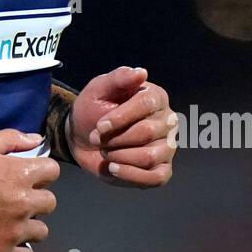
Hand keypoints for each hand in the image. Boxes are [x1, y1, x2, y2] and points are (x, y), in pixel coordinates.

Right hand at [0, 129, 58, 251]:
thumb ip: (11, 139)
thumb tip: (37, 139)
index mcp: (20, 174)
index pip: (53, 171)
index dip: (41, 171)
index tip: (26, 174)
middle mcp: (23, 204)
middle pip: (50, 203)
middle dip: (37, 197)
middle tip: (16, 197)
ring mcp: (13, 232)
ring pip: (41, 231)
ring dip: (30, 224)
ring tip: (10, 220)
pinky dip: (20, 249)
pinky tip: (6, 239)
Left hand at [69, 66, 176, 187]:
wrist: (83, 138)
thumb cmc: (94, 110)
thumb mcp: (99, 89)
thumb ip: (119, 78)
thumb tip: (142, 73)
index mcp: (156, 97)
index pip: (147, 105)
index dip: (120, 117)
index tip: (100, 126)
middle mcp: (168, 122)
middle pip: (147, 132)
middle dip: (115, 139)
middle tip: (97, 139)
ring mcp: (168, 147)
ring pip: (149, 157)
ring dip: (119, 156)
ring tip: (105, 152)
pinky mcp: (162, 170)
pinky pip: (155, 178)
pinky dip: (130, 175)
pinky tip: (113, 168)